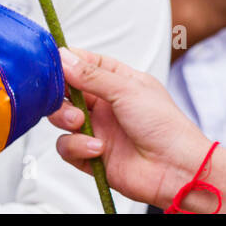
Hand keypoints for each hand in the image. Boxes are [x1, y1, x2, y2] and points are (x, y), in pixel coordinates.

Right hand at [50, 46, 213, 208]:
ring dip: (65, 118)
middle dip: (60, 94)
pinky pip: (67, 147)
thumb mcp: (128, 90)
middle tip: (63, 97)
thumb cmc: (164, 124)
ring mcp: (98, 129)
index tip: (52, 60)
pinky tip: (97, 148)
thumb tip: (65, 58)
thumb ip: (92, 75)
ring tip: (81, 122)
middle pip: (68, 92)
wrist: (173, 167)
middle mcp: (106, 104)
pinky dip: (77, 146)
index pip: (87, 64)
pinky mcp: (91, 154)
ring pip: (62, 119)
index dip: (68, 61)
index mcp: (120, 82)